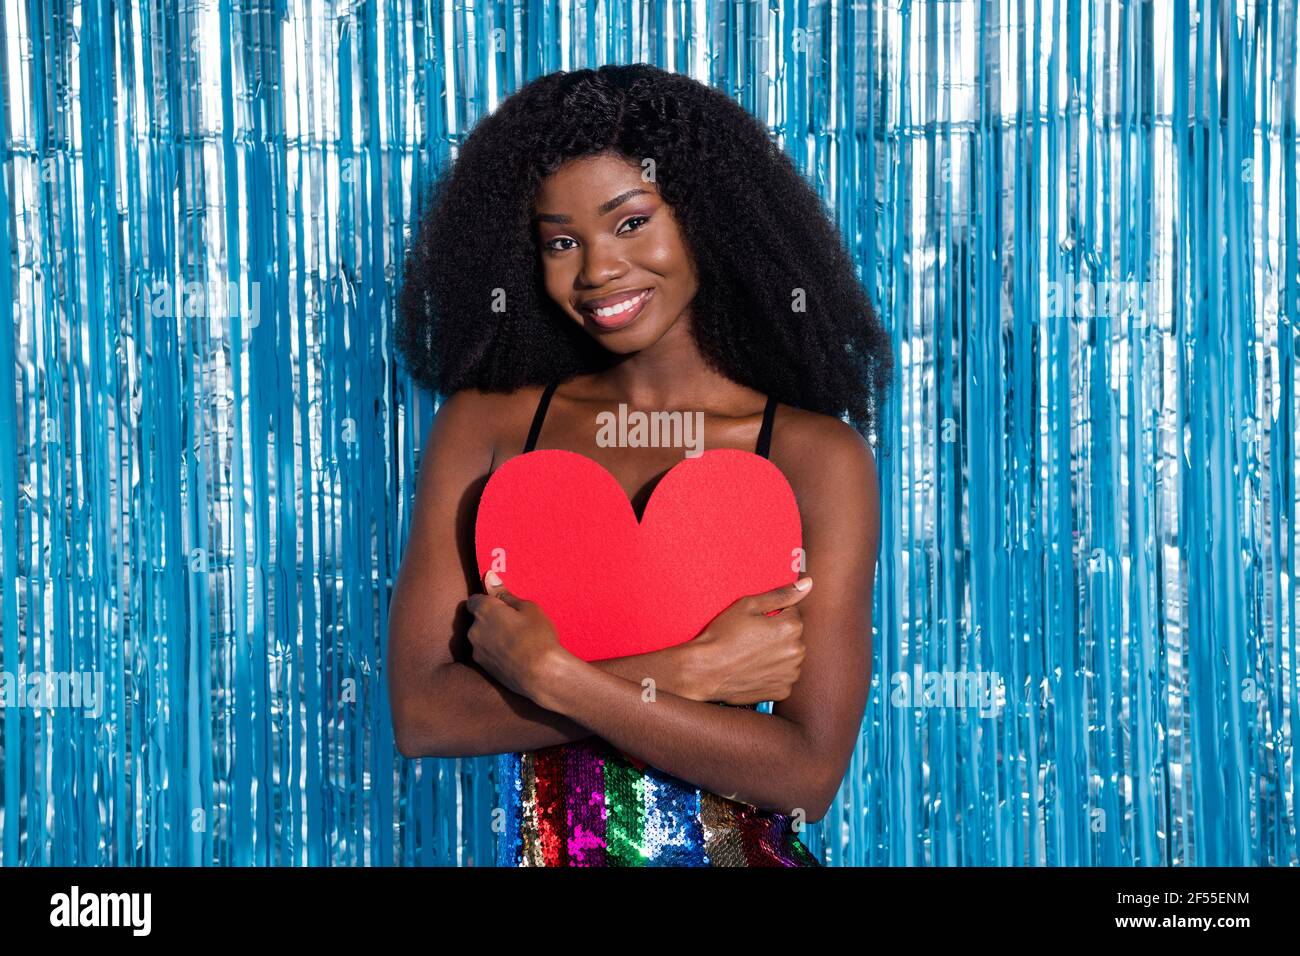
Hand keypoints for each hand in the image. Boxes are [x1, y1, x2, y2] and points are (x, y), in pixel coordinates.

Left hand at [465, 570, 574, 701]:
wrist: (542, 674)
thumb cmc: (538, 636)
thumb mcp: (527, 608)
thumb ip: (504, 593)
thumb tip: (489, 576)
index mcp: (484, 610)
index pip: (475, 599)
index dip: (488, 601)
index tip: (503, 605)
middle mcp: (474, 630)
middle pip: (478, 619)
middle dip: (491, 619)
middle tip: (515, 623)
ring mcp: (477, 651)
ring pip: (482, 637)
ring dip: (493, 636)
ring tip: (517, 641)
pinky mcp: (483, 668)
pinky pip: (487, 652)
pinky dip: (496, 651)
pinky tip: (515, 654)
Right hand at [684, 577, 812, 704]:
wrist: (705, 671)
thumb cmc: (723, 635)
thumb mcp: (748, 605)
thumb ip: (781, 594)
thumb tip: (808, 584)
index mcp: (791, 627)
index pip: (791, 613)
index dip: (772, 615)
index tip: (755, 622)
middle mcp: (797, 651)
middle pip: (793, 636)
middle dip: (778, 634)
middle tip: (751, 639)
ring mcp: (791, 674)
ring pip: (789, 656)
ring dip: (777, 654)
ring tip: (752, 655)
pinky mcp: (783, 691)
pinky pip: (783, 676)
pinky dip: (773, 673)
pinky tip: (755, 669)